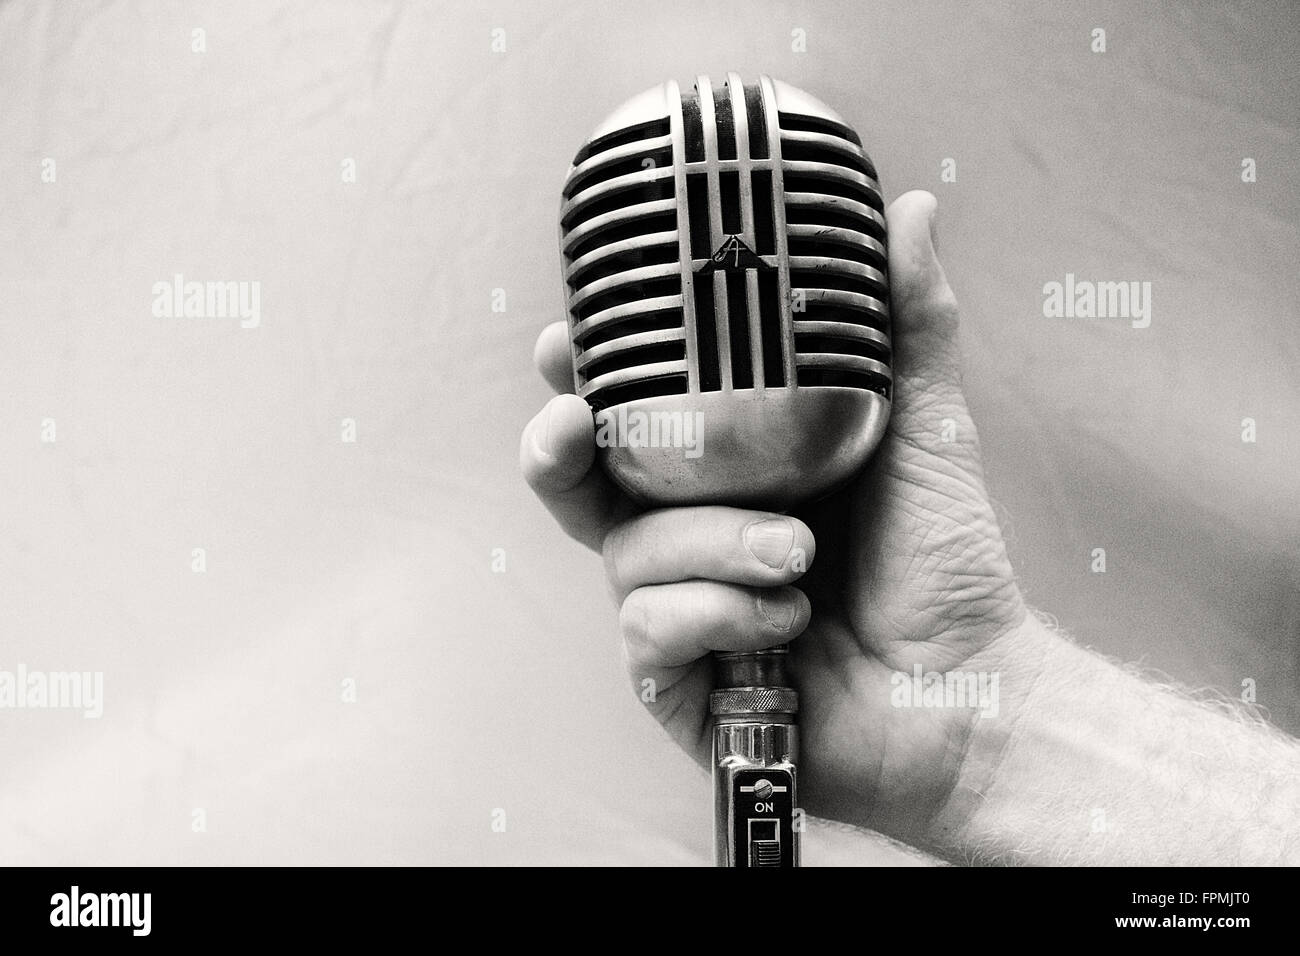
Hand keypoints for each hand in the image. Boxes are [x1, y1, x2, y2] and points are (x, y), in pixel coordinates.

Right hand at [521, 190, 1037, 847]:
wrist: (969, 687)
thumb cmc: (941, 563)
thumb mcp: (920, 428)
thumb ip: (906, 325)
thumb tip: (913, 210)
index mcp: (726, 476)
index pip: (627, 422)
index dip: (581, 381)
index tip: (564, 343)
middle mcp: (688, 539)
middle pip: (577, 489)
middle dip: (556, 450)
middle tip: (572, 423)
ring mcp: (677, 612)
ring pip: (627, 555)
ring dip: (711, 543)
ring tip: (796, 551)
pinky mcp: (678, 684)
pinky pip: (649, 629)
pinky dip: (716, 613)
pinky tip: (781, 620)